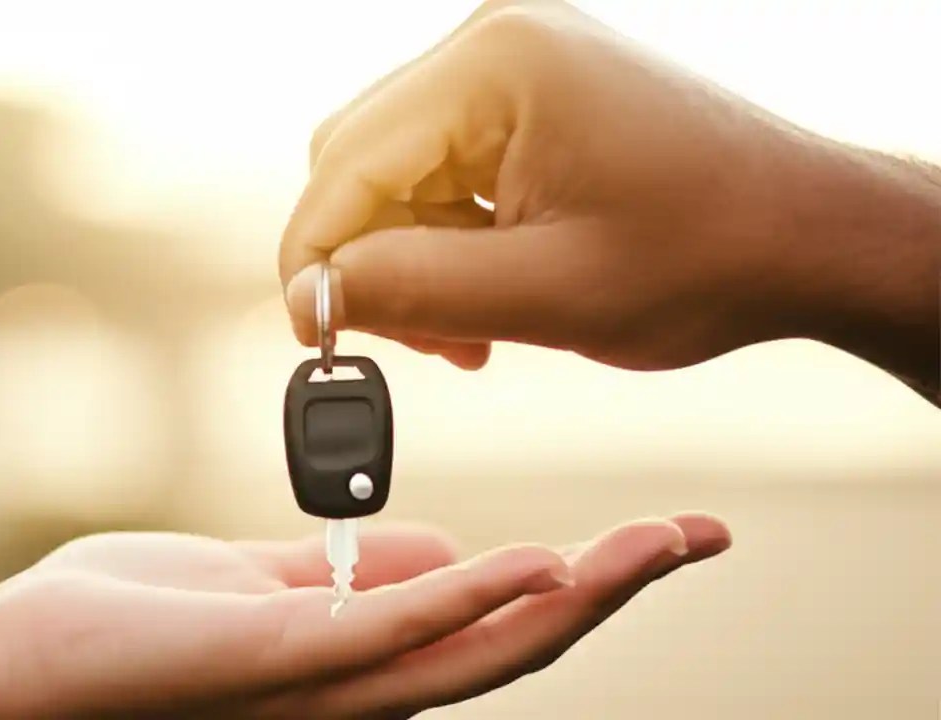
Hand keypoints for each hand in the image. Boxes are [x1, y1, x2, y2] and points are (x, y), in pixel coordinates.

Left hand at [0, 516, 728, 717]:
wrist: (16, 664)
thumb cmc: (124, 624)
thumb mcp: (257, 587)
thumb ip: (346, 576)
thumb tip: (446, 551)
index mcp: (356, 661)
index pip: (491, 622)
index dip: (580, 583)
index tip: (652, 531)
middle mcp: (358, 690)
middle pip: (513, 645)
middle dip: (613, 592)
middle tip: (701, 536)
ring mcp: (321, 686)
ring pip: (477, 650)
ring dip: (574, 596)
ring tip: (656, 543)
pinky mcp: (273, 664)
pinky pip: (386, 634)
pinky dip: (468, 597)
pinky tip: (535, 558)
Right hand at [280, 0, 937, 388]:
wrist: (805, 233)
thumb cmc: (707, 256)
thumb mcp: (546, 294)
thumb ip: (412, 291)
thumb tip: (308, 299)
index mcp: (497, 64)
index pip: (346, 163)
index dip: (314, 260)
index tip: (313, 340)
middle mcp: (494, 40)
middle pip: (357, 159)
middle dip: (366, 260)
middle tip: (415, 340)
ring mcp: (512, 61)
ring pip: (393, 171)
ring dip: (408, 257)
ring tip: (465, 330)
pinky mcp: (525, 93)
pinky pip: (439, 167)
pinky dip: (443, 237)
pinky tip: (483, 291)